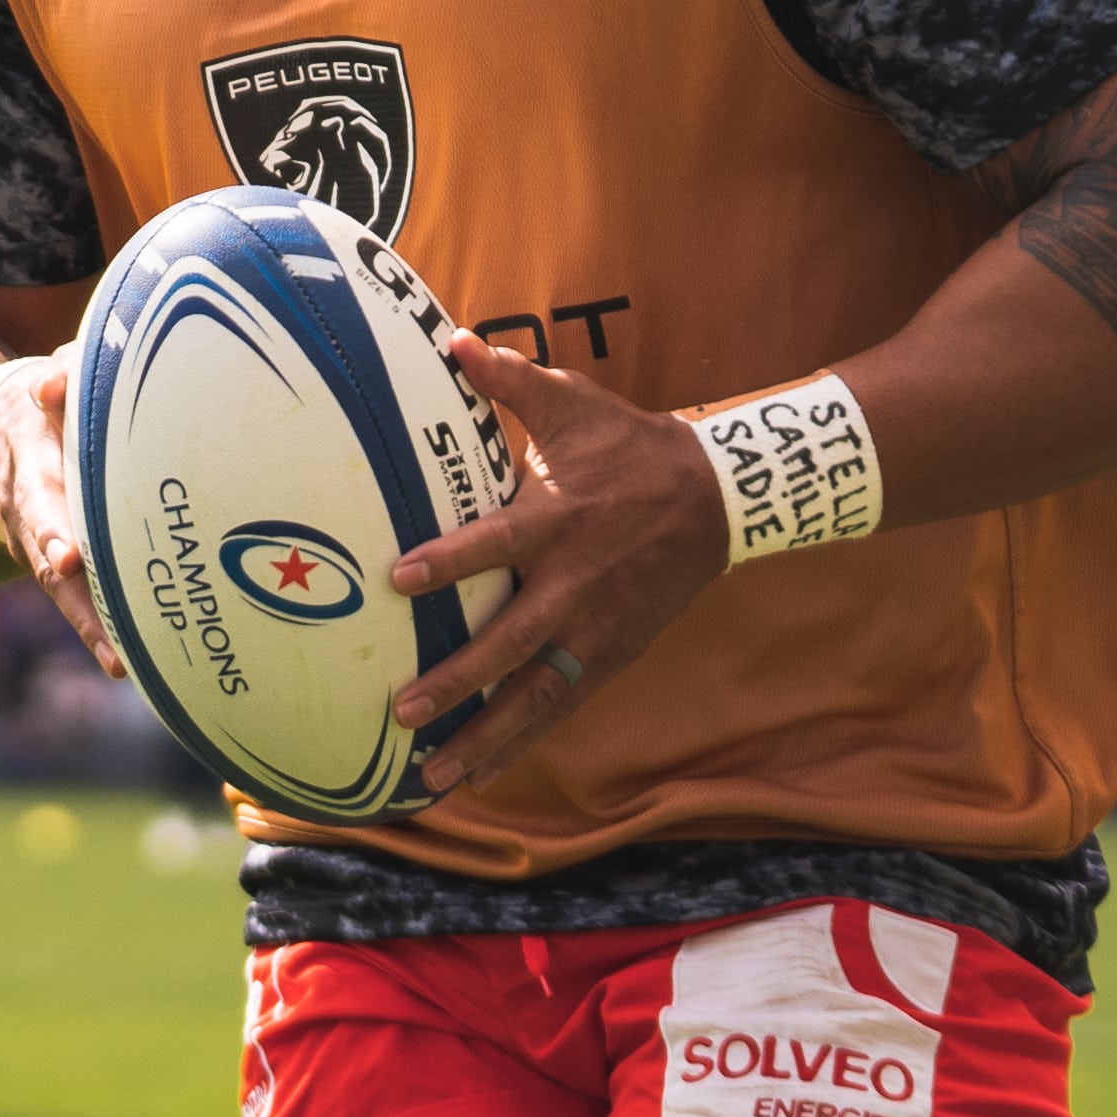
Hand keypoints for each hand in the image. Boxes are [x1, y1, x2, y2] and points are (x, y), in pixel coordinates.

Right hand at [0, 351, 115, 680]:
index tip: (70, 558)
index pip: (37, 493)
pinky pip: (70, 595)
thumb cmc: (44, 402)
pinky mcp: (46, 559)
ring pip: (56, 587)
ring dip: (86, 624)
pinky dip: (93, 626)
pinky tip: (124, 658)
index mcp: (27, 457)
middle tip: (104, 635)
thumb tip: (54, 384)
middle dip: (73, 594)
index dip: (51, 528)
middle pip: (43, 553)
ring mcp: (29, 539)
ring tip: (119, 661)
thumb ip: (60, 375)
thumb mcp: (45, 377)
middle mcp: (22, 507)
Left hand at [383, 326, 730, 799]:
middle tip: (403, 709)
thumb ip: (511, 377)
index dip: (450, 563)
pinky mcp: (610, 656)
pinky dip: (521, 744)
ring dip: (486, 738)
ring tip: (434, 778)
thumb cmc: (630, 446)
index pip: (497, 546)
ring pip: (536, 695)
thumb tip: (452, 337)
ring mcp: (596, 630)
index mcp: (559, 520)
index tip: (398, 579)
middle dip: (459, 681)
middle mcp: (575, 586)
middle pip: (511, 643)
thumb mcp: (576, 403)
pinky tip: (480, 776)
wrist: (719, 499)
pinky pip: (560, 707)